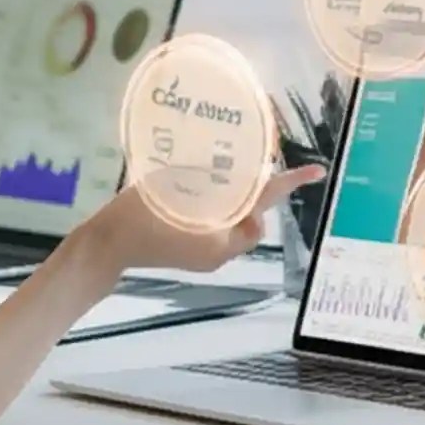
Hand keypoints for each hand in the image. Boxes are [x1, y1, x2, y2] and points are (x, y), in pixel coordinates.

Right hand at [77, 164, 326, 274]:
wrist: (108, 244)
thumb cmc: (142, 214)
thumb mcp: (179, 186)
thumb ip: (211, 178)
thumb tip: (238, 169)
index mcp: (223, 238)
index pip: (263, 203)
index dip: (289, 182)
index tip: (316, 170)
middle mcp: (221, 252)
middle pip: (253, 217)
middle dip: (253, 193)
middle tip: (242, 167)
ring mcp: (206, 257)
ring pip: (235, 224)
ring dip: (234, 201)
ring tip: (217, 177)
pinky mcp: (191, 255)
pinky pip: (217, 230)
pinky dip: (217, 211)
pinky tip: (200, 191)